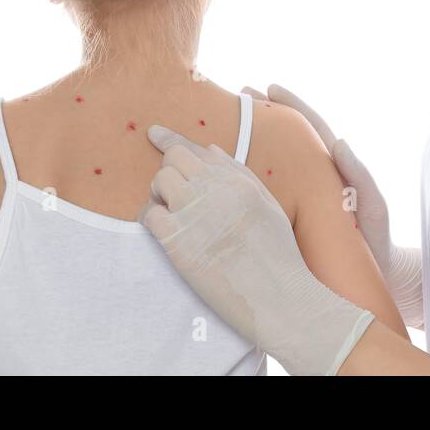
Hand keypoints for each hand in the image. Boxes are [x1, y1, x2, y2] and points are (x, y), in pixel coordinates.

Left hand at [138, 124, 375, 375]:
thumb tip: (210, 149)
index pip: (198, 147)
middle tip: (172, 192)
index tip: (155, 133)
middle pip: (174, 158)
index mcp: (239, 179)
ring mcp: (196, 212)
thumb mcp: (268, 206)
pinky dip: (150, 218)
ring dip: (160, 193)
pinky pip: (149, 214)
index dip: (171, 138)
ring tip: (172, 213)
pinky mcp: (178, 241)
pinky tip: (162, 230)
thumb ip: (239, 175)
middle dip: (169, 169)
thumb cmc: (278, 257)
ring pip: (159, 181)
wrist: (279, 297)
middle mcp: (217, 189)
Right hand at [243, 83, 424, 329]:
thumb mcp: (373, 206)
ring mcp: (297, 197)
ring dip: (249, 142)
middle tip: (235, 98)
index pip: (309, 128)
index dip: (290, 106)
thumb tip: (340, 142)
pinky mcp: (286, 217)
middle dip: (261, 116)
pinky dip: (245, 178)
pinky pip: (264, 193)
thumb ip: (359, 176)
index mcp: (331, 169)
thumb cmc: (376, 239)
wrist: (370, 278)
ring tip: (222, 125)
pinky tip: (224, 173)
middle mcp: (311, 178)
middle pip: (284, 138)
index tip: (269, 89)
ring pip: (270, 163)